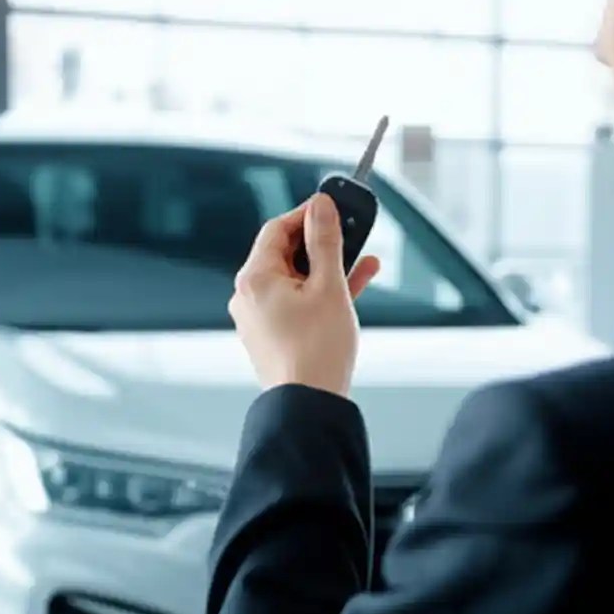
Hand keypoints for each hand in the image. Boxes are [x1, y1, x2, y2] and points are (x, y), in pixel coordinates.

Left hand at [229, 194, 380, 397]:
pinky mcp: (274, 335)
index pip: (276, 229)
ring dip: (329, 267)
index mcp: (254, 279)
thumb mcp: (328, 285)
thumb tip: (321, 206)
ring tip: (364, 260)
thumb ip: (325, 241)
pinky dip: (322, 292)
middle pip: (286, 253)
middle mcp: (249, 297)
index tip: (333, 206)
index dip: (306, 214)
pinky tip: (354, 286)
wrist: (310, 406)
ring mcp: (260, 318)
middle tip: (352, 232)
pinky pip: (298, 302)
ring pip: (296, 279)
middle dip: (323, 243)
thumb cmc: (316, 350)